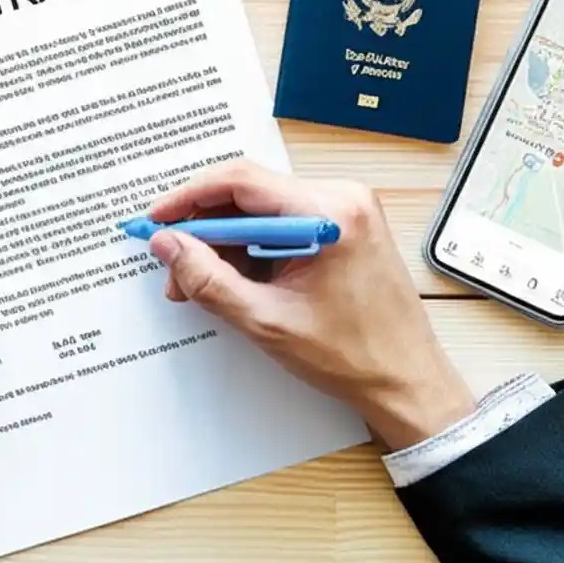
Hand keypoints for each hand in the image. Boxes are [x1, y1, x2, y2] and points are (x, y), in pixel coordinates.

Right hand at [147, 160, 473, 450]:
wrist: (407, 381)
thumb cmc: (353, 356)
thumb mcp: (265, 320)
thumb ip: (208, 279)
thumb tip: (167, 245)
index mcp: (329, 212)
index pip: (241, 181)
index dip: (189, 198)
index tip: (156, 219)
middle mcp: (342, 199)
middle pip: (249, 194)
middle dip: (204, 230)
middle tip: (172, 264)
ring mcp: (346, 211)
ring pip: (262, 211)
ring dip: (225, 243)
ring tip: (197, 283)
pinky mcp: (343, 228)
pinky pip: (282, 224)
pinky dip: (251, 249)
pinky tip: (231, 280)